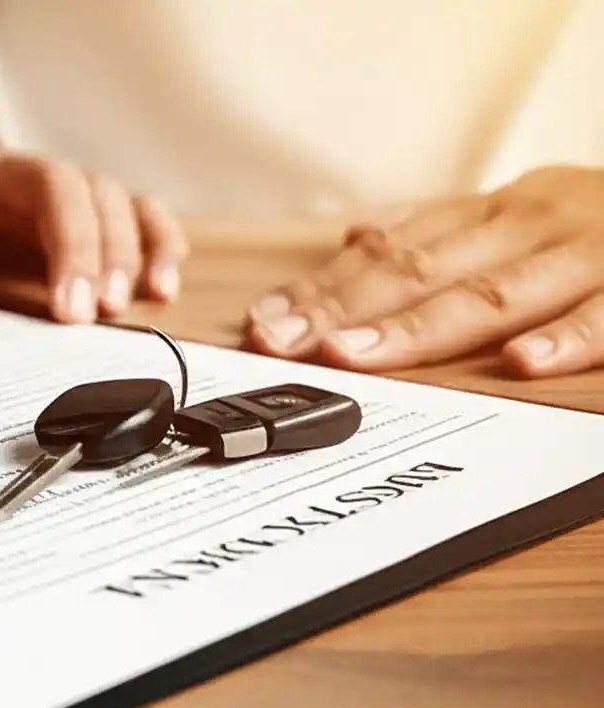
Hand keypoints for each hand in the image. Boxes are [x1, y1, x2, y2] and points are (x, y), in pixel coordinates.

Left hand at [0, 137, 186, 322]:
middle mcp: (1, 165)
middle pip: (51, 184)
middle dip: (68, 246)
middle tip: (72, 314)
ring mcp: (48, 178)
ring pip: (99, 193)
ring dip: (116, 249)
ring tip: (114, 308)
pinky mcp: (83, 197)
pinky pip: (135, 204)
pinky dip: (158, 240)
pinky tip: (162, 286)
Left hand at [243, 165, 603, 376]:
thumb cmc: (597, 222)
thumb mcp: (514, 217)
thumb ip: (441, 235)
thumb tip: (357, 237)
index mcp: (493, 214)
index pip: (389, 252)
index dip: (322, 289)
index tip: (264, 323)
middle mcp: (529, 225)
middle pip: (421, 271)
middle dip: (343, 310)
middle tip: (282, 343)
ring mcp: (588, 254)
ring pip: (496, 293)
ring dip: (421, 329)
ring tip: (358, 356)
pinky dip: (567, 339)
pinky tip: (520, 365)